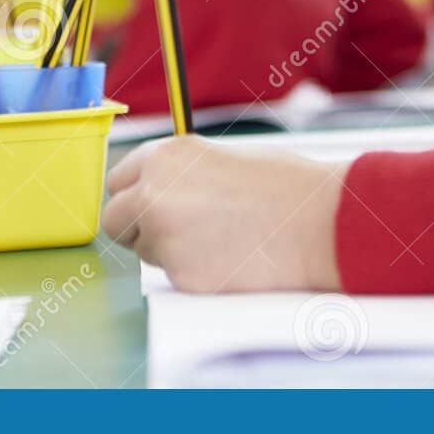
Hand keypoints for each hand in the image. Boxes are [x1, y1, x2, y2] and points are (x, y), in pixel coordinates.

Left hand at [101, 134, 345, 292]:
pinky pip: (174, 277)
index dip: (134, 194)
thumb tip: (156, 191)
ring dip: (167, 250)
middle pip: (114, 219)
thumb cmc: (282, 186)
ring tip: (219, 238)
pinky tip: (230, 258)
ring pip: (144, 251)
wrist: (318, 221)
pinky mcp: (181, 275)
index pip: (117, 180)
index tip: (146, 204)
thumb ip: (178, 174)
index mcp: (163, 156)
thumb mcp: (218, 159)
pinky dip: (195, 273)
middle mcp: (152, 193)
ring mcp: (163, 236)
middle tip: (172, 231)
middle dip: (136, 227)